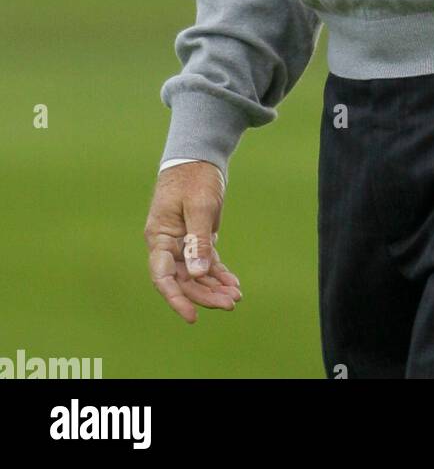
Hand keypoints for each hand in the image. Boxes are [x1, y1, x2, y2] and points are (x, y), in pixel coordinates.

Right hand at [144, 162, 241, 323]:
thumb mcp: (199, 206)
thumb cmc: (194, 177)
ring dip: (213, 287)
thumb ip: (197, 240)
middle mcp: (168, 244)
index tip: (192, 316)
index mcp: (159, 237)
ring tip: (235, 297)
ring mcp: (182, 243)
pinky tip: (232, 284)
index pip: (163, 276)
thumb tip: (197, 274)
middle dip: (205, 294)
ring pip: (195, 274)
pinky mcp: (197, 238)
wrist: (199, 157)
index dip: (176, 298)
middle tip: (230, 303)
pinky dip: (218, 274)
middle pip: (183, 279)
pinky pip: (205, 263)